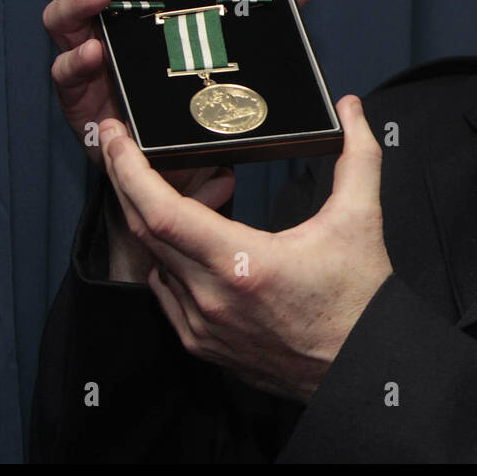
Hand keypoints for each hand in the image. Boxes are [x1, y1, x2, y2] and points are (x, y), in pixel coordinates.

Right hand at [41, 0, 325, 278]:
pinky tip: (95, 52)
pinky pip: (68, 78)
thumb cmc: (198, 91)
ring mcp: (85, 64)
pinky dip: (78, 63)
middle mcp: (97, 26)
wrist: (186, 165)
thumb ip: (264, 7)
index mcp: (126, 3)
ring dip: (74, 4)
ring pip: (59, 25)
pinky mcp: (82, 103)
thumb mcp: (235, 41)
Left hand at [101, 94, 392, 401]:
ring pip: (154, 261)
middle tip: (121, 146)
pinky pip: (166, 292)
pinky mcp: (203, 343)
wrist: (361, 366)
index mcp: (243, 264)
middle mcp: (211, 299)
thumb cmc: (358, 300)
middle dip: (126, 182)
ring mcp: (202, 326)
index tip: (116, 138)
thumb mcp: (360, 219)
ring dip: (153, 221)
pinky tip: (189, 239)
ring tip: (174, 189)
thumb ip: (358, 155)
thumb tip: (352, 109)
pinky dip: (166, 258)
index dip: (130, 171)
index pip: (161, 213)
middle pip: (144, 232)